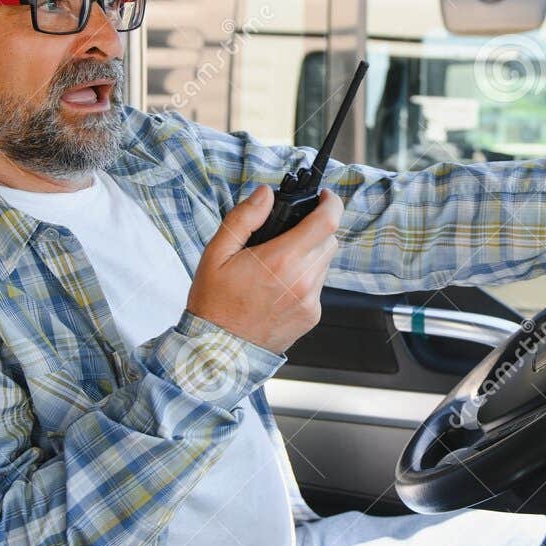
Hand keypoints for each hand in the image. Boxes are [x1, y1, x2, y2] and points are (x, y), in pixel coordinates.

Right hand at [188, 186, 342, 352]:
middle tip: (289, 233)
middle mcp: (303, 280)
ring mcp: (310, 301)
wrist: (218, 351)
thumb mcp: (217, 253)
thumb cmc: (214, 304)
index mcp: (282, 259)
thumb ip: (244, 218)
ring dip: (310, 255)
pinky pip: (318, 286)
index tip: (323, 197)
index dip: (331, 202)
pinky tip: (279, 285)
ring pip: (324, 263)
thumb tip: (265, 194)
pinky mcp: (312, 316)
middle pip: (330, 240)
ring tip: (279, 262)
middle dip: (315, 230)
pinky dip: (305, 278)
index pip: (328, 221)